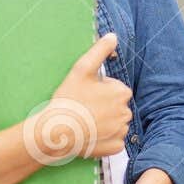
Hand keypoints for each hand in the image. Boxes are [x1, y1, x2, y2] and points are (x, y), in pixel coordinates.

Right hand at [31, 33, 131, 161]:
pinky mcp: (115, 147)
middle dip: (104, 105)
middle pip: (116, 105)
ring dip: (105, 121)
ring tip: (85, 121)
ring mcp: (121, 131)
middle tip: (84, 107)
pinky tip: (90, 134)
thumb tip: (112, 36)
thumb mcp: (82, 69)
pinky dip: (104, 138)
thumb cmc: (69, 99)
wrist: (57, 131)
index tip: (85, 94)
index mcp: (121, 93)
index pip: (115, 88)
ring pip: (115, 122)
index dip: (100, 89)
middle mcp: (126, 112)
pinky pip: (113, 140)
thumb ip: (99, 51)